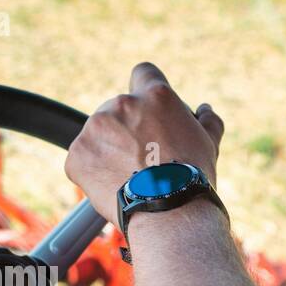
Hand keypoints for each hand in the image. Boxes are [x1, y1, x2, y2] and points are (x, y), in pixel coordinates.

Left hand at [64, 62, 224, 223]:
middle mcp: (122, 104)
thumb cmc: (192, 178)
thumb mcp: (208, 143)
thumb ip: (206, 120)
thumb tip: (204, 110)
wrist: (167, 213)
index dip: (145, 91)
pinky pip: (81, 159)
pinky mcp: (77, 154)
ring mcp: (95, 128)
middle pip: (117, 108)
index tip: (146, 111)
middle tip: (140, 158)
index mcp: (155, 95)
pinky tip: (111, 185)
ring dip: (108, 149)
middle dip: (125, 129)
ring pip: (98, 134)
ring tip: (127, 176)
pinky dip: (92, 171)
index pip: (143, 73)